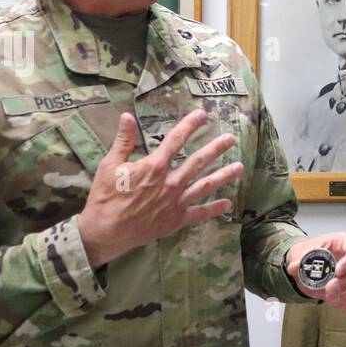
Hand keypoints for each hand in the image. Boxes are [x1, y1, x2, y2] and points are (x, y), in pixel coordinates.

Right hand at [78, 111, 241, 267]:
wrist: (106, 232)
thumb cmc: (106, 197)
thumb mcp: (110, 165)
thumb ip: (123, 140)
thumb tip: (127, 116)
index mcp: (155, 166)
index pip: (176, 139)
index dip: (190, 125)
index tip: (202, 114)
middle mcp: (170, 182)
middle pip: (199, 161)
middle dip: (216, 148)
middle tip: (230, 138)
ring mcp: (176, 202)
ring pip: (205, 185)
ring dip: (223, 175)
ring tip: (239, 167)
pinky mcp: (176, 220)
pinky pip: (199, 213)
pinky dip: (214, 209)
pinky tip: (228, 203)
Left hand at [285, 232, 345, 308]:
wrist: (308, 266)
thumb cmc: (312, 254)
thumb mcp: (303, 251)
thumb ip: (299, 259)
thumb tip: (294, 267)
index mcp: (344, 244)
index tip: (339, 271)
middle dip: (345, 283)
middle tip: (329, 288)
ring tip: (331, 297)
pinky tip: (335, 302)